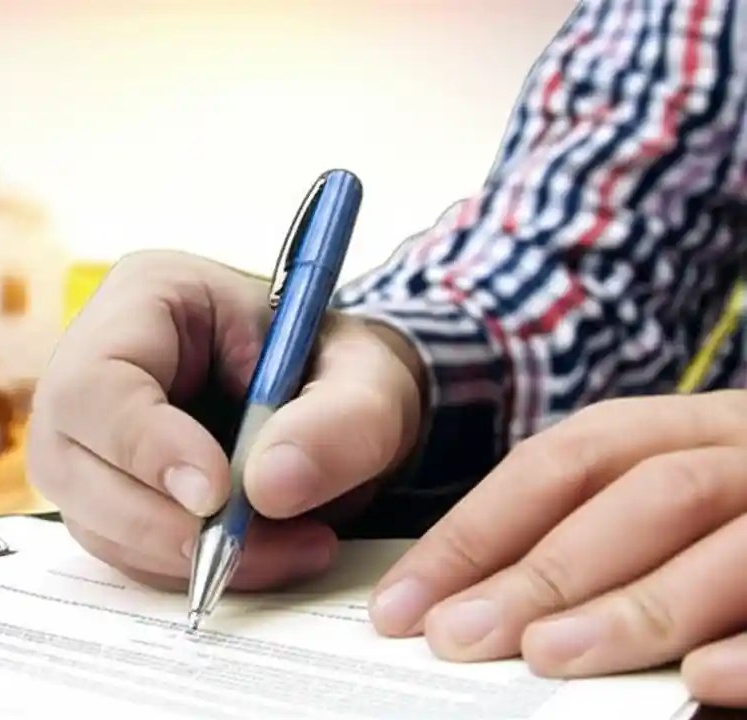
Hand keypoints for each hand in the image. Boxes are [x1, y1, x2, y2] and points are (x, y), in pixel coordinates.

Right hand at [25, 250, 425, 591]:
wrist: (336, 400)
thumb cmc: (337, 367)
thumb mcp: (368, 376)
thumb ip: (339, 420)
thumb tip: (269, 488)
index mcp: (144, 298)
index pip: (101, 382)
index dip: (147, 447)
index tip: (218, 495)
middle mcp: (90, 364)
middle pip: (71, 457)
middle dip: (162, 521)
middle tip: (252, 545)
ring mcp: (85, 433)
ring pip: (90, 516)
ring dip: (181, 555)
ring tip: (286, 551)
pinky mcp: (101, 491)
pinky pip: (119, 549)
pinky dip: (185, 569)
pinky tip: (259, 557)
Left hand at [368, 391, 746, 707]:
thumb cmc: (736, 529)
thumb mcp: (674, 518)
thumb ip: (598, 552)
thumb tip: (479, 614)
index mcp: (690, 430)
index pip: (565, 462)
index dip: (477, 528)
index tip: (404, 605)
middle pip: (644, 491)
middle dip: (543, 566)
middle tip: (461, 638)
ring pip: (725, 537)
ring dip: (637, 602)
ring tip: (553, 658)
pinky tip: (701, 684)